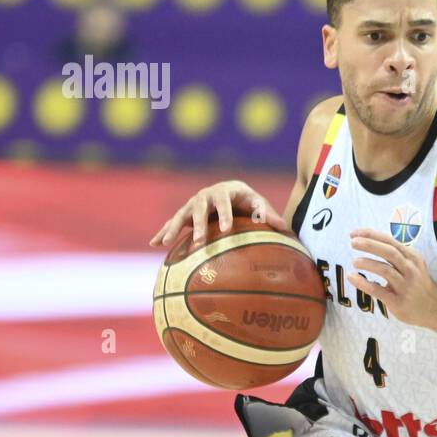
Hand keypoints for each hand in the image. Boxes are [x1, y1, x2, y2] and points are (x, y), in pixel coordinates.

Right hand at [149, 180, 288, 247]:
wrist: (230, 192)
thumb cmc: (247, 200)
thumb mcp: (258, 203)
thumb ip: (267, 213)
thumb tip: (282, 226)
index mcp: (224, 191)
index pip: (224, 202)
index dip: (224, 214)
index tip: (226, 229)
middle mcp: (205, 195)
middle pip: (199, 209)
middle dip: (199, 225)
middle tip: (201, 242)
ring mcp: (193, 204)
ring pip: (181, 216)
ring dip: (173, 229)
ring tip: (165, 243)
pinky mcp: (185, 214)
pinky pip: (172, 223)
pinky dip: (163, 232)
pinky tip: (154, 244)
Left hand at [348, 229, 436, 329]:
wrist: (435, 308)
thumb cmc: (417, 284)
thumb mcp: (412, 264)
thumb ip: (395, 254)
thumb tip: (369, 241)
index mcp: (412, 257)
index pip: (390, 241)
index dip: (371, 235)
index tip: (355, 233)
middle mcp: (410, 269)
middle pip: (389, 252)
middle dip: (370, 245)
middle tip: (353, 242)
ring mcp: (405, 286)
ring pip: (385, 270)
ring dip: (368, 263)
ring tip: (354, 261)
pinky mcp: (398, 301)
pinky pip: (378, 290)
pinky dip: (363, 283)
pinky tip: (352, 278)